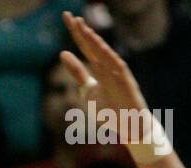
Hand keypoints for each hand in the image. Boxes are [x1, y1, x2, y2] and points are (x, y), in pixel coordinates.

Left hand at [60, 11, 150, 137]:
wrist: (127, 127)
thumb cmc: (110, 110)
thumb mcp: (87, 90)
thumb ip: (77, 72)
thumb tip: (63, 53)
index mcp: (98, 67)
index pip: (85, 46)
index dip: (76, 32)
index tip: (66, 17)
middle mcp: (107, 66)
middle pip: (92, 45)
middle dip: (80, 31)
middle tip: (68, 16)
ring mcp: (117, 72)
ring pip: (103, 53)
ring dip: (93, 40)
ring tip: (81, 27)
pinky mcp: (126, 81)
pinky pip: (117, 66)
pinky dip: (108, 56)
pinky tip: (100, 46)